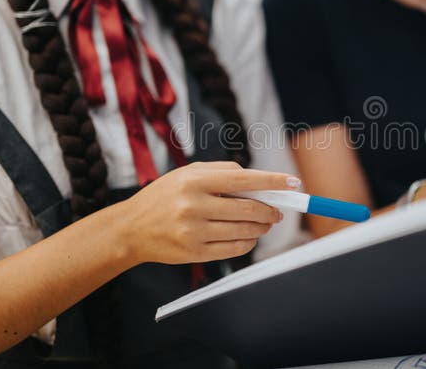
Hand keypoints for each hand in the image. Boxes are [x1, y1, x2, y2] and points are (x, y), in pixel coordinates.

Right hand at [116, 161, 299, 265]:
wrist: (131, 229)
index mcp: (195, 181)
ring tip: (265, 222)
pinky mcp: (195, 253)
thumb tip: (258, 180)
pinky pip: (235, 248)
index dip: (274, 181)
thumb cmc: (164, 196)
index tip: (294, 182)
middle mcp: (194, 205)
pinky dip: (248, 242)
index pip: (244, 179)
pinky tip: (249, 236)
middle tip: (278, 211)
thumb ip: (222, 172)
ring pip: (245, 230)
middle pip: (250, 208)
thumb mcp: (187, 174)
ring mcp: (194, 231)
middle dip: (271, 210)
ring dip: (262, 226)